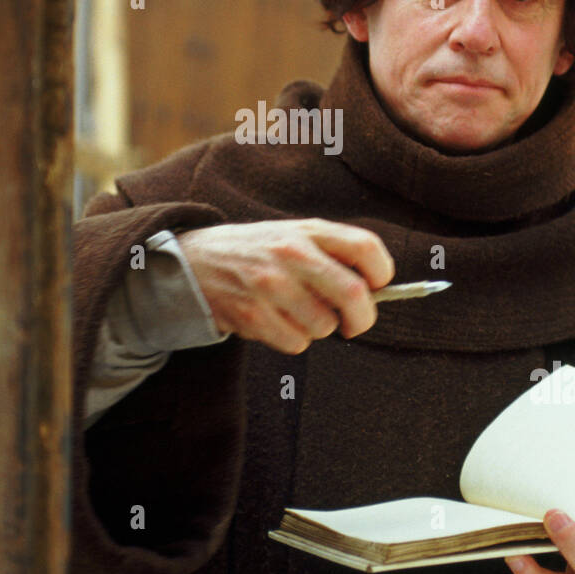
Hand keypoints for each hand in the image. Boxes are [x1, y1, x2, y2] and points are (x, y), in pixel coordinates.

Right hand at [175, 218, 394, 353]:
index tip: (377, 287)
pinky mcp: (252, 314)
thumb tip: (374, 292)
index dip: (382, 273)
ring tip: (293, 310)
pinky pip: (296, 342)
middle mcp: (291, 254)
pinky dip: (292, 339)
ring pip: (324, 326)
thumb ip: (331, 253)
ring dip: (318, 328)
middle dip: (362, 318)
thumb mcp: (292, 235)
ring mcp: (270, 285)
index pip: (365, 247)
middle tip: (354, 323)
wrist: (192, 261)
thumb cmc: (256, 251)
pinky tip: (272, 320)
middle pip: (354, 294)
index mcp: (307, 230)